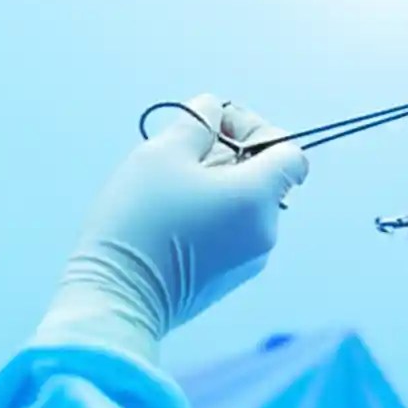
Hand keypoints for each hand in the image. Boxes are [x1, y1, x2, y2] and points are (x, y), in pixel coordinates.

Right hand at [35, 94, 308, 362]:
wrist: (117, 299)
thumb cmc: (141, 221)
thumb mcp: (163, 153)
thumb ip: (198, 122)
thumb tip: (214, 109)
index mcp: (260, 196)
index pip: (290, 152)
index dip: (256, 130)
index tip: (217, 128)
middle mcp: (267, 230)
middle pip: (267, 177)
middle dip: (231, 154)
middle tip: (185, 151)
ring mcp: (251, 259)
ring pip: (247, 205)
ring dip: (219, 185)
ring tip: (172, 185)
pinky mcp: (229, 279)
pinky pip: (233, 233)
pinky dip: (213, 215)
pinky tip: (172, 216)